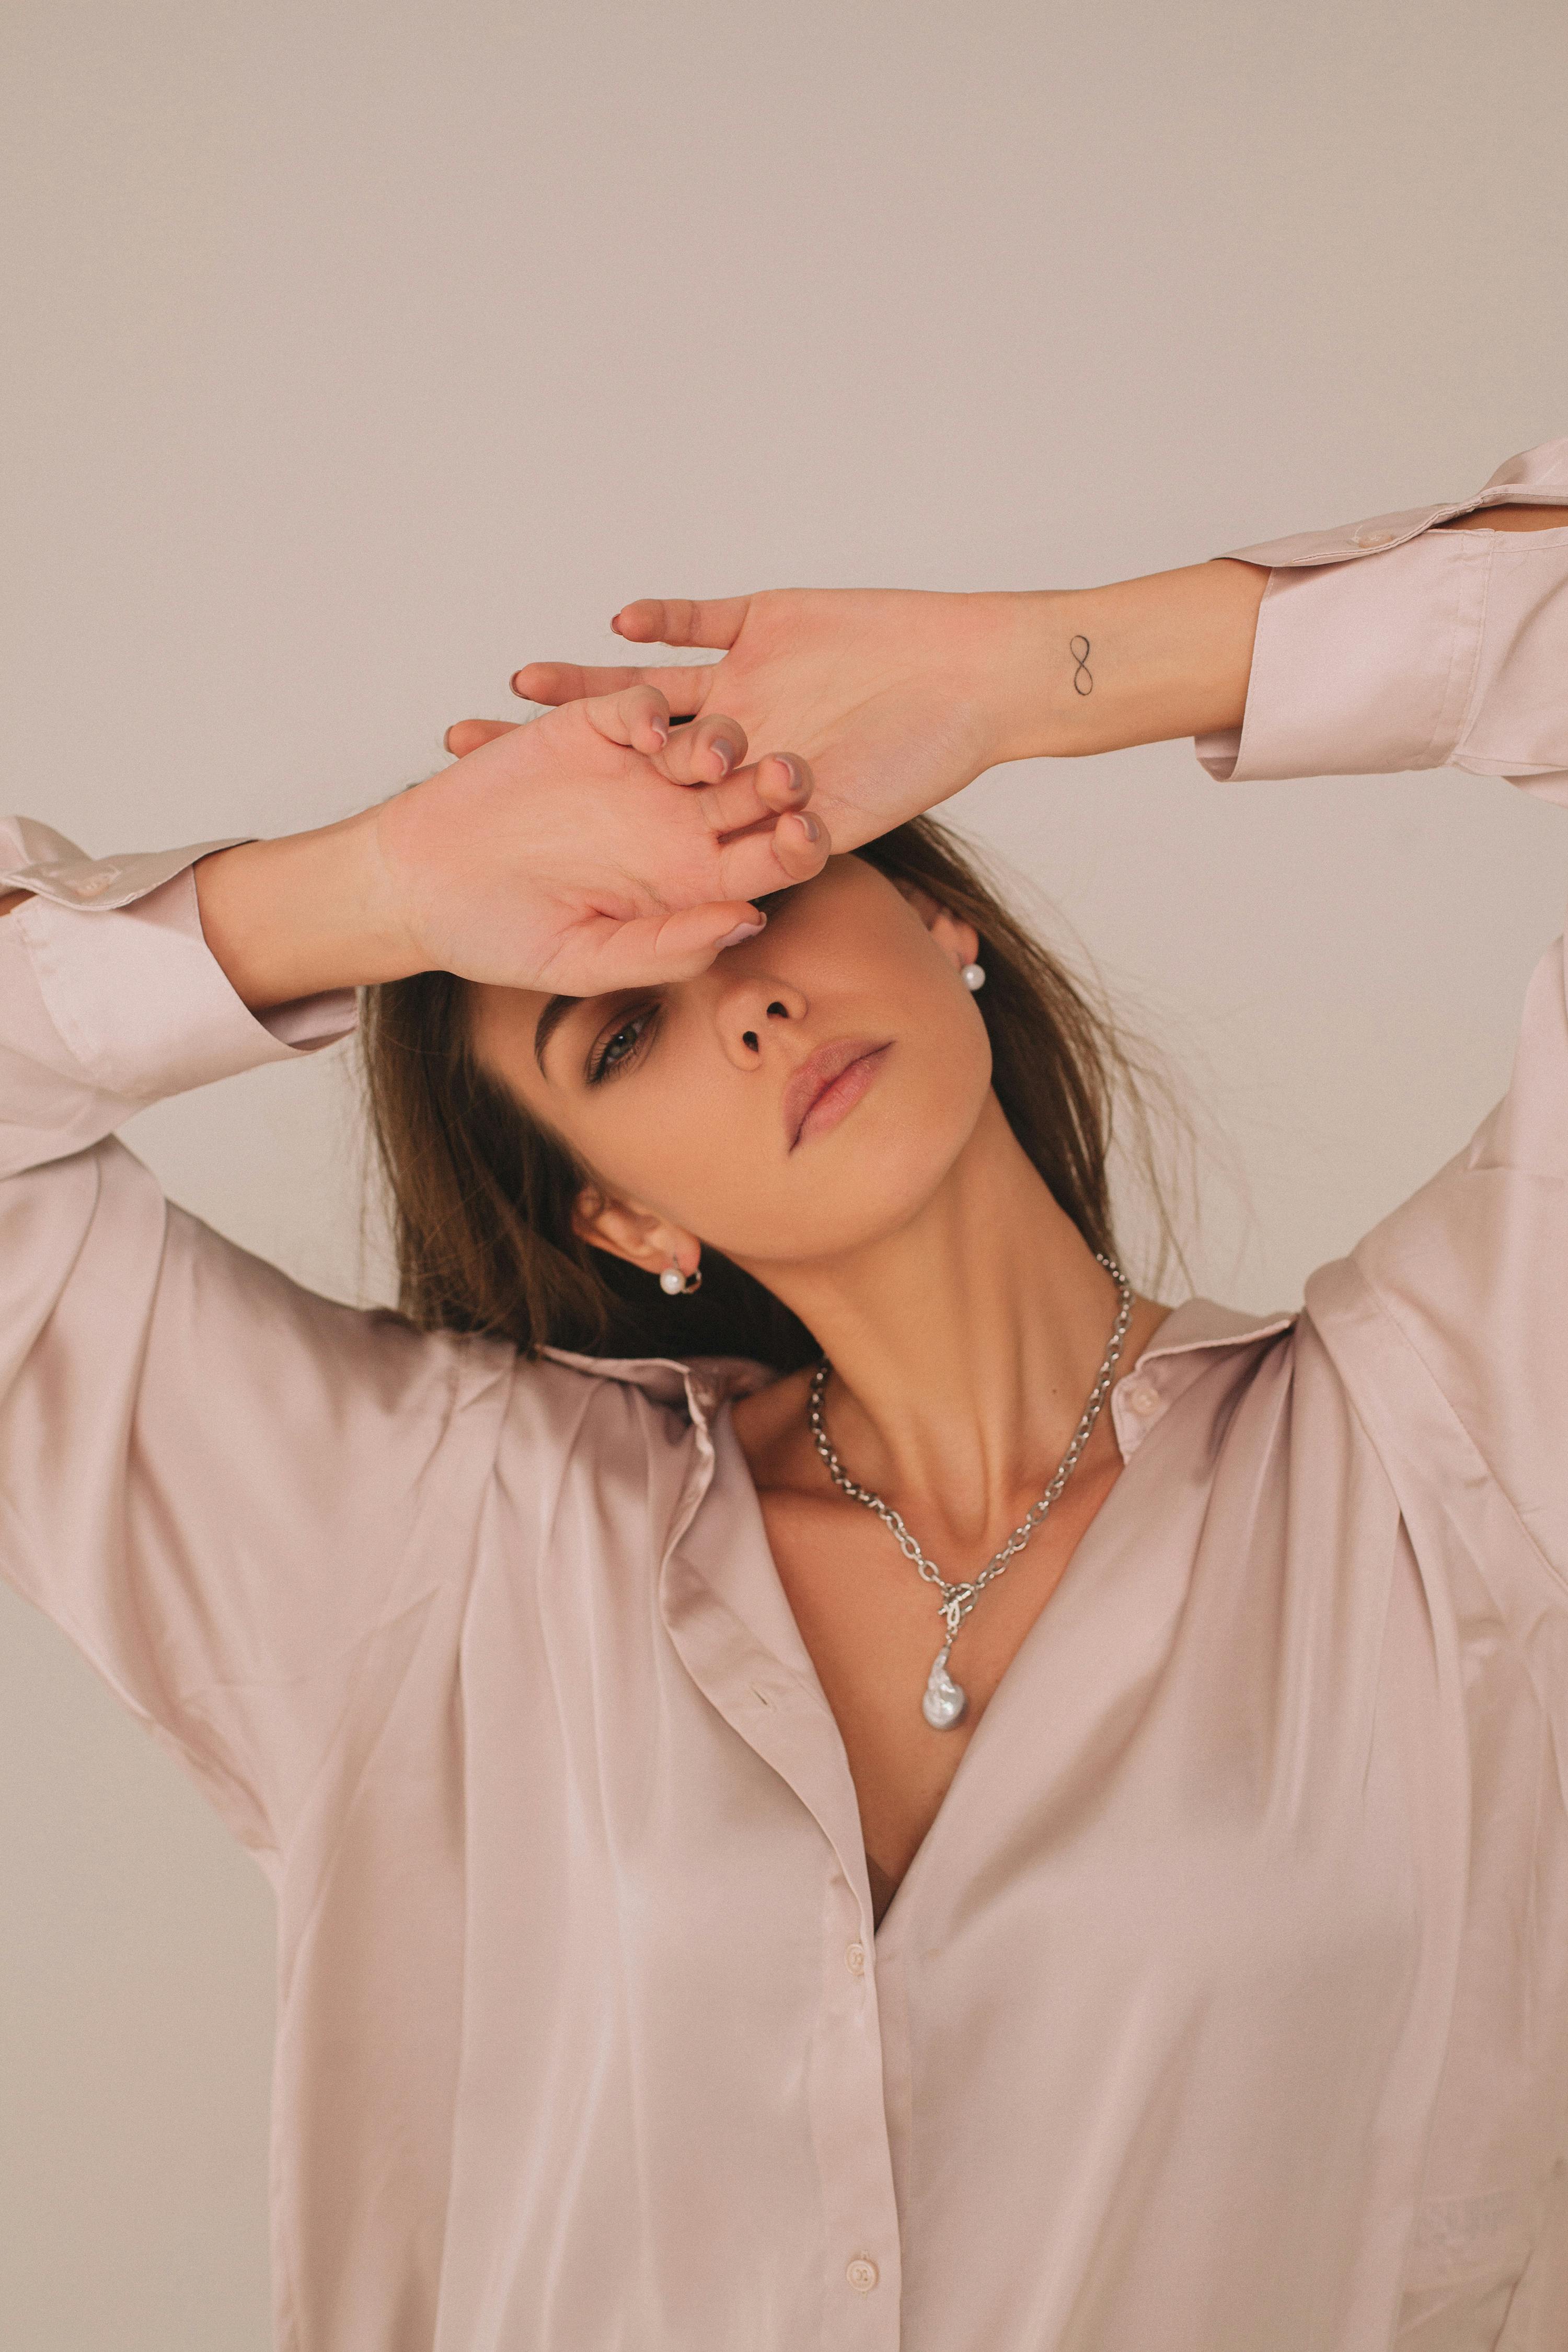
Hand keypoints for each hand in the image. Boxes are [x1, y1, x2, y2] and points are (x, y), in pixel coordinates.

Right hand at [195, 685, 825, 1010]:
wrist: (421, 886)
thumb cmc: (503, 937)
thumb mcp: (587, 960)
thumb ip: (669, 946)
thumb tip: (750, 923)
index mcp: (695, 882)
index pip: (770, 860)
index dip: (796, 848)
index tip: (804, 839)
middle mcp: (679, 823)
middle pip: (754, 795)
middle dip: (777, 783)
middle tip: (788, 775)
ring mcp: (639, 772)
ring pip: (709, 741)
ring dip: (724, 742)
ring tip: (713, 756)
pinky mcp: (592, 727)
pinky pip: (639, 704)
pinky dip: (648, 709)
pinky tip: (643, 730)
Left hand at [447, 589, 1026, 853]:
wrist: (983, 675)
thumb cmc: (930, 759)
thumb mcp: (851, 821)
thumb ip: (782, 853)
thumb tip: (722, 913)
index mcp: (746, 794)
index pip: (649, 817)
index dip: (586, 828)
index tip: (515, 838)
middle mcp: (737, 737)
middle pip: (628, 755)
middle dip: (558, 757)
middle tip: (475, 757)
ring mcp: (748, 677)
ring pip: (650, 687)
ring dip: (589, 686)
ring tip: (520, 686)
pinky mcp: (765, 620)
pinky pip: (700, 621)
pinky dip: (663, 621)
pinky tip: (613, 625)